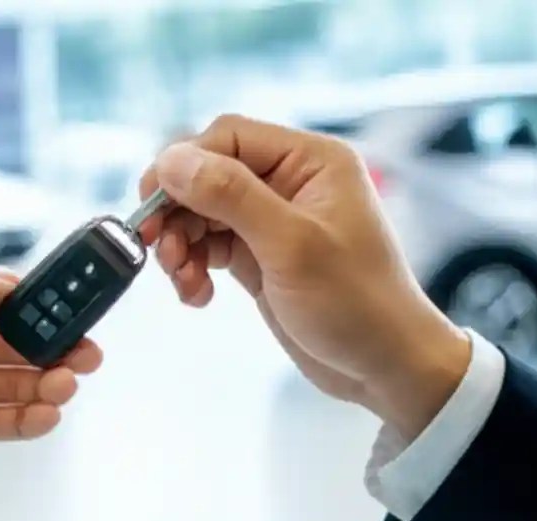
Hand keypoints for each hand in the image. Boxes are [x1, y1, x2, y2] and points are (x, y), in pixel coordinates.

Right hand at [138, 115, 468, 438]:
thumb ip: (230, 196)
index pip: (228, 137)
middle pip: (208, 174)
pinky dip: (194, 266)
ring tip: (183, 280)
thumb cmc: (356, 304)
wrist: (385, 367)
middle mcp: (291, 181)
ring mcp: (274, 219)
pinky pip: (210, 246)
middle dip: (178, 211)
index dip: (183, 165)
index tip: (151, 204)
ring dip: (181, 244)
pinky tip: (198, 294)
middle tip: (156, 250)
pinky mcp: (261, 256)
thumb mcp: (290, 246)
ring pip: (202, 212)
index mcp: (311, 161)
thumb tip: (171, 159)